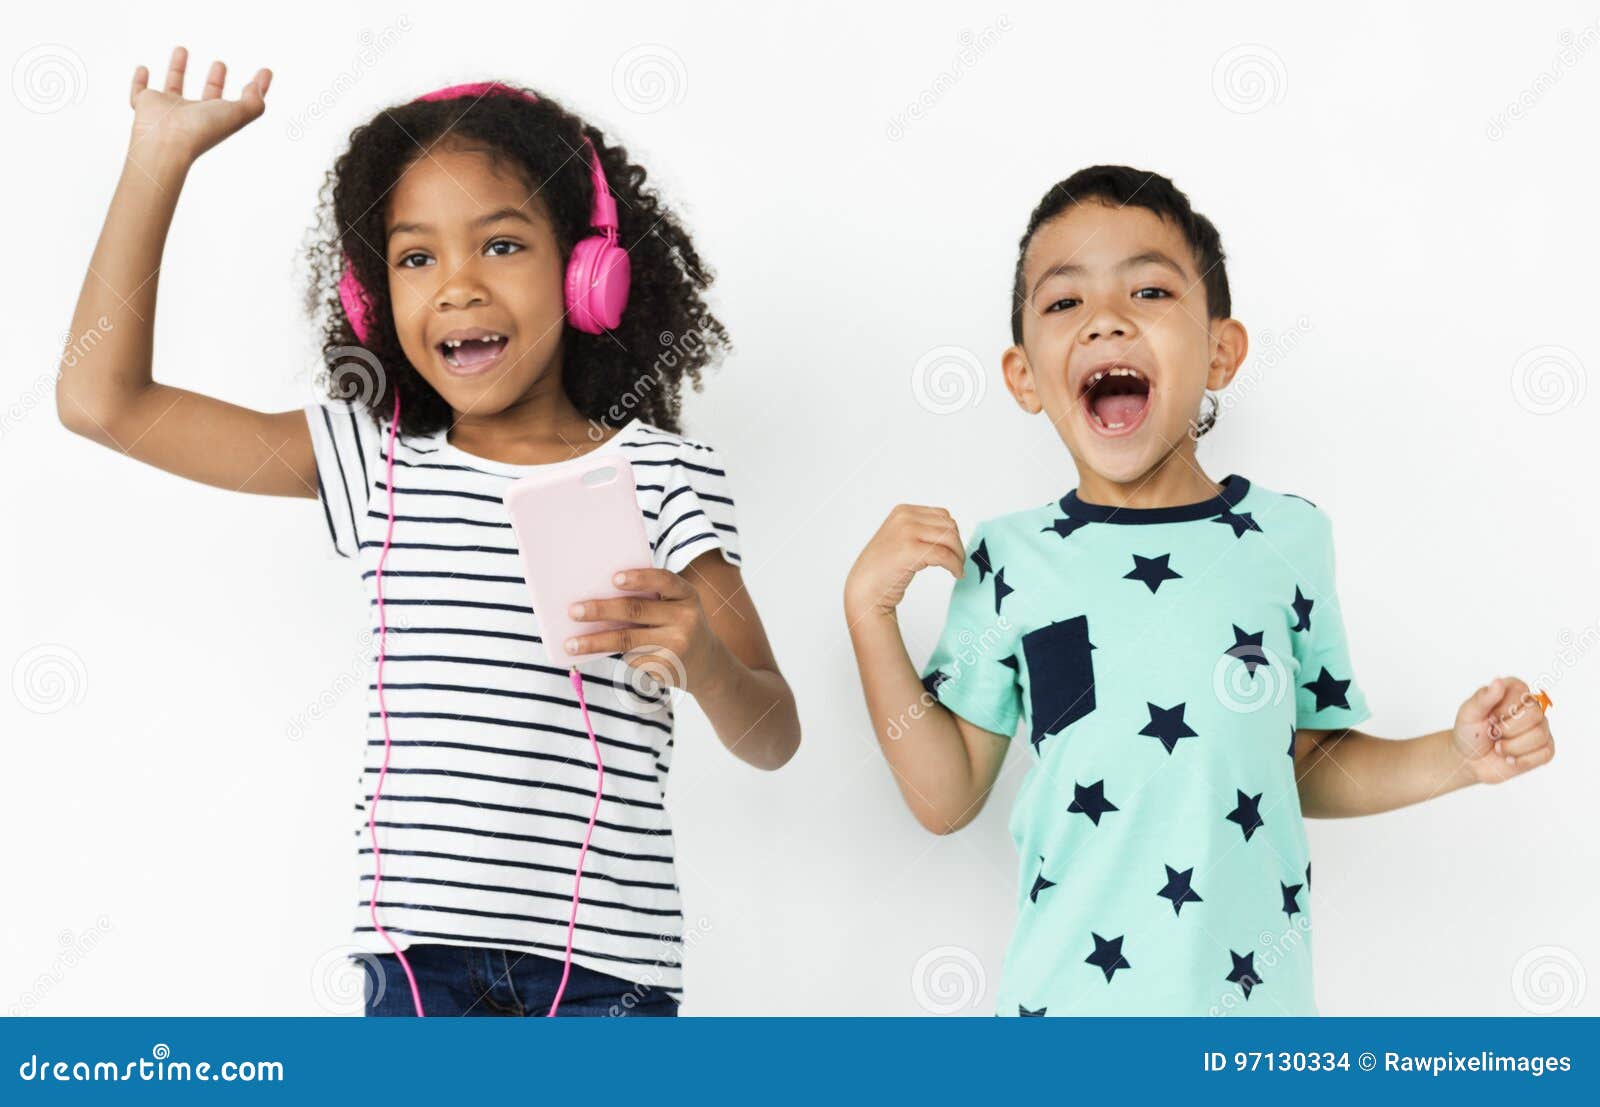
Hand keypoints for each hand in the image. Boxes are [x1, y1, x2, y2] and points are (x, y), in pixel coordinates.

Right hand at [128, 46, 270, 163]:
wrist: (165, 142)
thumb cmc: (201, 130)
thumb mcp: (237, 115)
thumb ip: (254, 101)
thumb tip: (258, 85)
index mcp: (216, 119)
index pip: (236, 102)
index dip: (251, 88)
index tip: (262, 72)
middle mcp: (193, 115)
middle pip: (207, 95)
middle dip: (215, 80)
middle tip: (220, 64)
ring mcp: (168, 110)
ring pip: (173, 86)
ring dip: (178, 68)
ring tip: (182, 49)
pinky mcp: (145, 105)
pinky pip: (140, 92)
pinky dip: (139, 81)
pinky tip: (143, 68)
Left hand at [564, 568, 725, 693]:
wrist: (707, 663)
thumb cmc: (677, 624)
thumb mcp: (675, 606)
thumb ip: (649, 598)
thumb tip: (596, 595)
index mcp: (686, 595)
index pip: (663, 581)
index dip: (639, 579)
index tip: (613, 579)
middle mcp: (685, 619)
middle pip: (636, 611)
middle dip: (601, 610)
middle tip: (574, 611)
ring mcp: (677, 646)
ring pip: (627, 640)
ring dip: (594, 642)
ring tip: (570, 643)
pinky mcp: (666, 668)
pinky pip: (632, 658)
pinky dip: (616, 654)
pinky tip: (604, 652)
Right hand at [844, 504, 964, 623]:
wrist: (864, 588)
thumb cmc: (882, 569)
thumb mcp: (900, 538)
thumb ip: (921, 531)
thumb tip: (952, 534)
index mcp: (903, 511)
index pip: (942, 515)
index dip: (953, 533)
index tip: (955, 549)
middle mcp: (905, 517)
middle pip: (949, 525)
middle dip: (958, 544)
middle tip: (958, 561)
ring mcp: (907, 532)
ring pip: (949, 539)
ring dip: (958, 555)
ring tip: (957, 568)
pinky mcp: (911, 550)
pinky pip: (945, 555)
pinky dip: (955, 566)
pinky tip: (956, 574)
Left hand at [1452, 676, 1555, 783]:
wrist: (1470, 761)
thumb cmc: (1469, 733)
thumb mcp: (1469, 714)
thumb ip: (1483, 698)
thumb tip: (1498, 681)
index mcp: (1513, 691)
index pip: (1522, 694)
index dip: (1503, 710)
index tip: (1489, 718)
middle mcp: (1531, 707)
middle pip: (1534, 715)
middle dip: (1507, 730)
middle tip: (1493, 733)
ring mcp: (1540, 728)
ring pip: (1539, 735)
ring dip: (1512, 747)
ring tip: (1498, 747)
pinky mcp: (1545, 748)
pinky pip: (1546, 753)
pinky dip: (1522, 760)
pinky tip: (1510, 759)